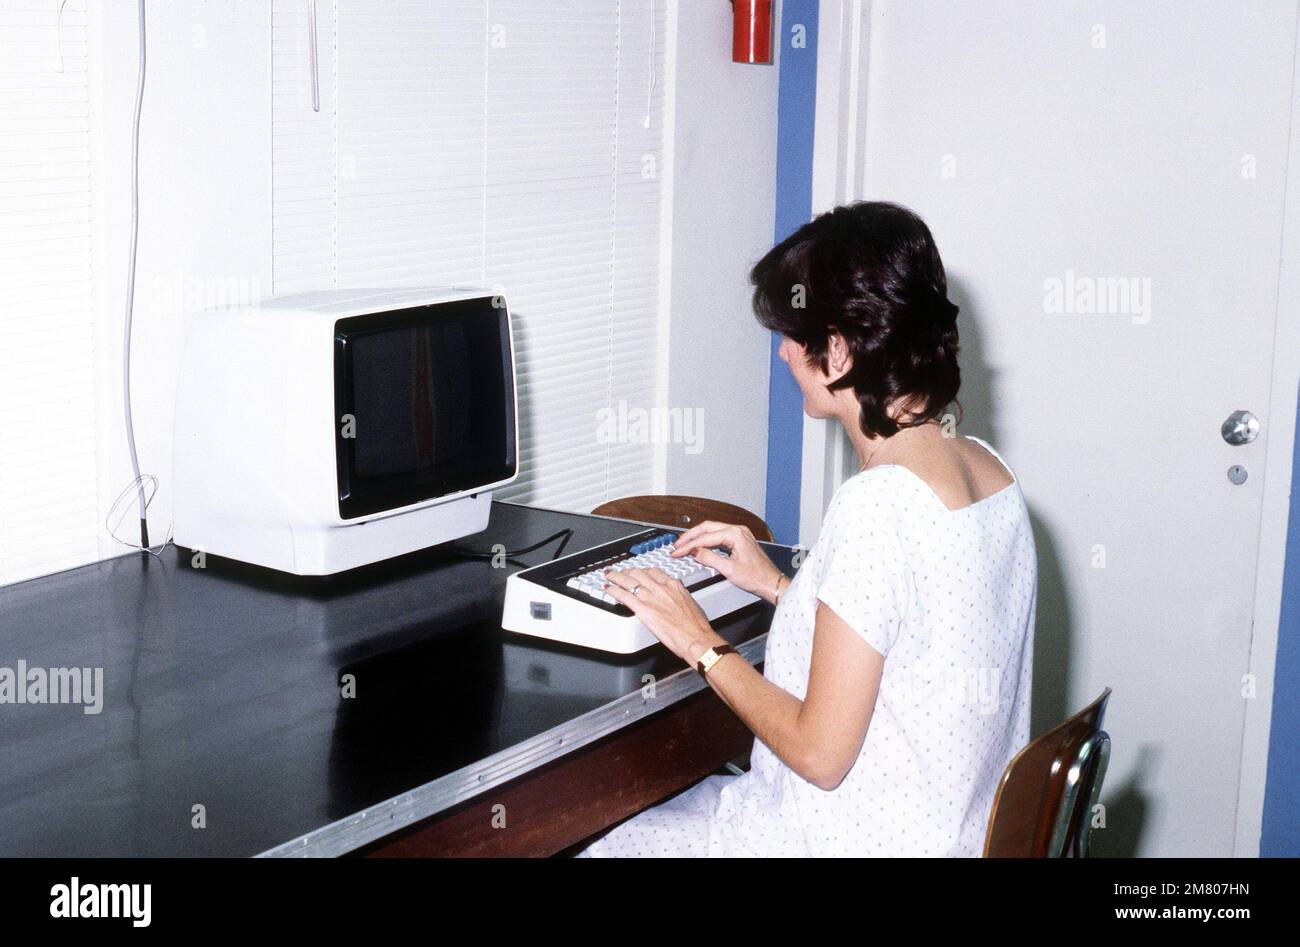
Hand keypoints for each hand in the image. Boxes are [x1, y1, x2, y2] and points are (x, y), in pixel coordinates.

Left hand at [602, 567, 723, 665]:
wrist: (696, 637)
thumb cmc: (696, 625)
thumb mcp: (691, 602)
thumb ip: (681, 594)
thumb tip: (678, 588)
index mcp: (673, 585)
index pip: (653, 571)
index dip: (642, 570)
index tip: (638, 572)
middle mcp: (661, 588)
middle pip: (638, 573)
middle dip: (627, 571)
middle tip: (620, 572)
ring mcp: (651, 598)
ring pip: (628, 581)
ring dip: (616, 576)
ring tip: (609, 575)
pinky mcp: (643, 610)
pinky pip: (624, 596)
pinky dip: (614, 590)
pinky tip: (608, 588)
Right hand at [670, 521, 784, 603]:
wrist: (770, 583)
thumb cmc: (757, 577)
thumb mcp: (728, 570)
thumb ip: (708, 558)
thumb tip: (693, 552)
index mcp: (735, 534)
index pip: (705, 538)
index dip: (688, 545)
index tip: (677, 551)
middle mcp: (738, 530)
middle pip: (707, 528)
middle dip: (690, 536)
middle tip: (676, 545)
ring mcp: (739, 534)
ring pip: (712, 530)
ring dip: (697, 537)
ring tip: (684, 545)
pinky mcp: (739, 541)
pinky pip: (719, 536)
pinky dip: (707, 540)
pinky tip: (699, 546)